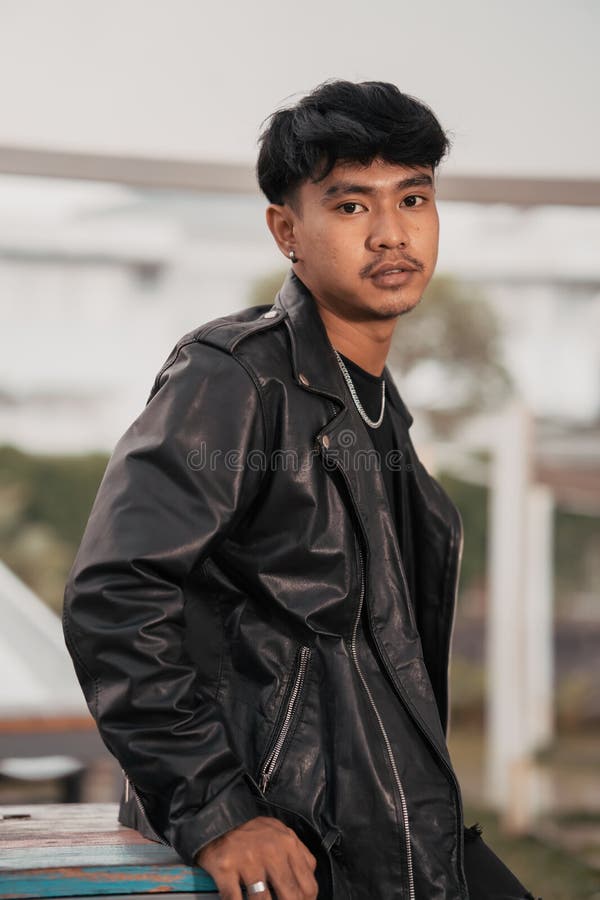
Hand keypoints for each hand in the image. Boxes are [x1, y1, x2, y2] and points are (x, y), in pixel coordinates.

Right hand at [195, 815, 318, 899]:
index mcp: (288, 845)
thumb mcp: (282, 835)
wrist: (220, 818)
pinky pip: (235, 899)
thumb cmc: (253, 831)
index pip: (308, 885)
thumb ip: (299, 856)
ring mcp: (248, 860)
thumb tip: (309, 886)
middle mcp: (271, 851)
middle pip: (290, 895)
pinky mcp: (226, 867)